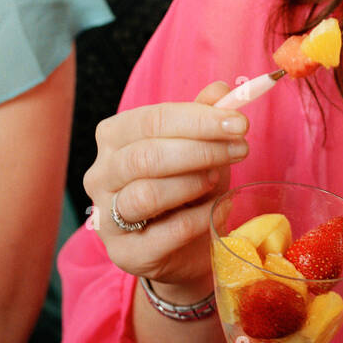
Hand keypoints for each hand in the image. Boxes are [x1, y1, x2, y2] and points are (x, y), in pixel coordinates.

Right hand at [84, 80, 248, 297]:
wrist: (185, 248)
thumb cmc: (189, 188)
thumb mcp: (200, 147)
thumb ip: (206, 117)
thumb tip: (222, 88)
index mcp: (114, 138)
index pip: (153, 120)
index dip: (199, 119)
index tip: (240, 123)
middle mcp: (100, 175)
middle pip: (146, 155)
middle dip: (200, 150)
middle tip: (241, 149)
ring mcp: (107, 217)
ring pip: (146, 194)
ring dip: (192, 182)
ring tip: (219, 179)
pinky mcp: (125, 253)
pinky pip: (165, 233)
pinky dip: (198, 219)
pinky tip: (217, 210)